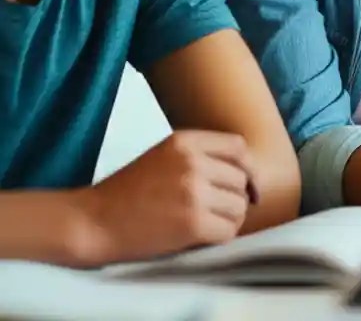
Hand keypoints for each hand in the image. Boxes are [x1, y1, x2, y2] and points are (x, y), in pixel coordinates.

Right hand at [72, 131, 256, 264]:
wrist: (91, 222)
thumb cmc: (126, 193)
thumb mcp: (163, 157)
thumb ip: (200, 157)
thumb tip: (248, 175)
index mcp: (184, 142)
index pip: (238, 147)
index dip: (248, 169)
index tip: (246, 186)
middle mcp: (192, 163)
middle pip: (241, 180)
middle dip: (234, 198)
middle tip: (214, 211)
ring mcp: (193, 192)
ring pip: (239, 207)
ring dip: (229, 219)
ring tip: (206, 224)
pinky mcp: (192, 222)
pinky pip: (228, 231)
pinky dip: (220, 237)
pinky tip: (201, 237)